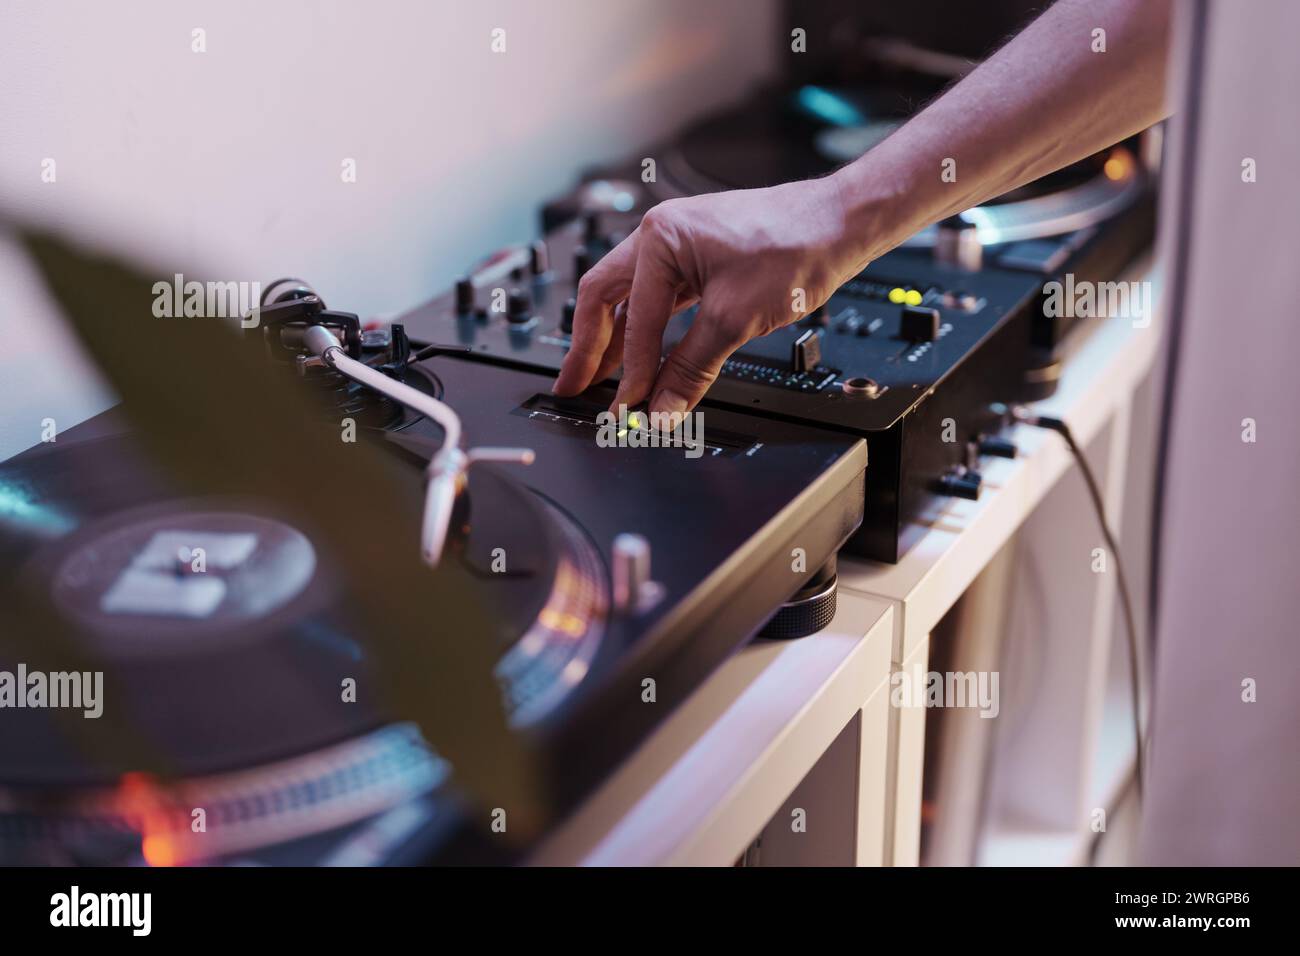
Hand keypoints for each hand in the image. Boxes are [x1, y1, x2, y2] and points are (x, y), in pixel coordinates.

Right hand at [552, 176, 862, 415]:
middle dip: (588, 348)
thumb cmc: (795, 245)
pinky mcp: (699, 259)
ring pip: (630, 300)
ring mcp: (679, 246)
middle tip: (573, 387)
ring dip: (615, 341)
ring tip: (602, 379)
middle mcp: (661, 235)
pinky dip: (648, 330)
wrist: (840, 224)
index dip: (629, 371)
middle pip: (604, 298)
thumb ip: (691, 368)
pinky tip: (643, 356)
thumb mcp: (735, 319)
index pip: (633, 319)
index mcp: (659, 238)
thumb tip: (662, 406)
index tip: (625, 407)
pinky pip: (660, 300)